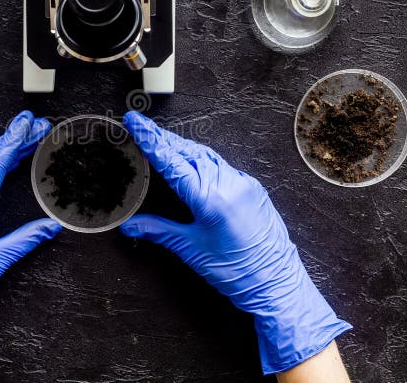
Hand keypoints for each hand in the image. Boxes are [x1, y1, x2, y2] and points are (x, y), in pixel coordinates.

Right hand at [119, 111, 350, 373]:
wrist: (277, 284)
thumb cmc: (236, 271)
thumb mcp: (190, 250)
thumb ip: (158, 231)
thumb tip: (129, 225)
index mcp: (211, 198)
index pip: (172, 161)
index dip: (150, 140)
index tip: (135, 122)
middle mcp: (229, 184)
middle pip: (188, 152)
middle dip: (163, 138)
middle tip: (142, 126)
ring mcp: (244, 184)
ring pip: (206, 156)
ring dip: (182, 146)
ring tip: (161, 139)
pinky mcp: (253, 188)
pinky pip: (223, 165)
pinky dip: (202, 158)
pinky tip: (192, 159)